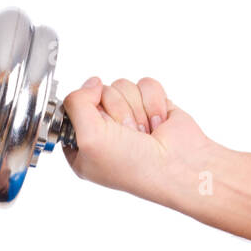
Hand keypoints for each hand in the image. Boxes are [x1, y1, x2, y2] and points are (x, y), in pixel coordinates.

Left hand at [60, 76, 213, 199]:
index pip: (71, 108)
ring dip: (135, 109)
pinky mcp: (149, 106)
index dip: (85, 111)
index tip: (98, 125)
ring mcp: (128, 117)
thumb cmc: (135, 167)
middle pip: (98, 93)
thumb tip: (91, 83)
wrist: (178, 166)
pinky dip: (153, 102)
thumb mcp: (87, 139)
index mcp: (82, 145)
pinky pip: (144, 84)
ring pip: (122, 86)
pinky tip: (157, 124)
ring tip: (143, 133)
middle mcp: (104, 130)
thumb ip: (76, 104)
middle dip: (116, 111)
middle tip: (127, 134)